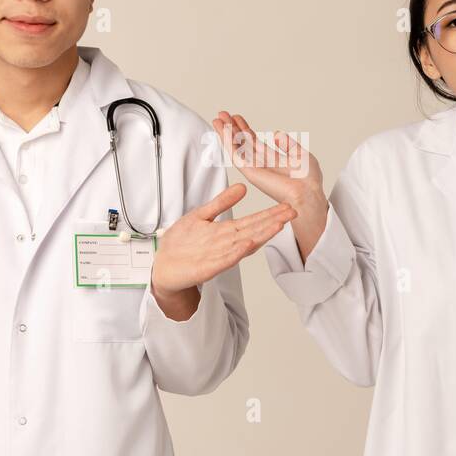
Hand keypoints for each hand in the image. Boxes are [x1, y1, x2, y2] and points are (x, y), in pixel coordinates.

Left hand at [149, 182, 296, 317]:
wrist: (163, 268)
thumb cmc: (181, 245)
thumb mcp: (201, 215)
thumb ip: (221, 202)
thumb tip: (242, 187)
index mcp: (226, 231)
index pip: (253, 221)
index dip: (270, 213)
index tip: (286, 206)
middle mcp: (226, 243)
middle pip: (254, 230)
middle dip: (273, 221)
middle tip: (292, 212)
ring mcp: (218, 255)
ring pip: (244, 243)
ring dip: (261, 234)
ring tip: (278, 224)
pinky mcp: (207, 267)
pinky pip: (224, 259)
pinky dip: (237, 252)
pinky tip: (248, 244)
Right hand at [211, 111, 328, 262]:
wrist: (308, 192)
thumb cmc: (308, 180)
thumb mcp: (299, 153)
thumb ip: (287, 143)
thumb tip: (277, 134)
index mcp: (271, 159)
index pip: (253, 141)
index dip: (244, 128)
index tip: (236, 117)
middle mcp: (260, 163)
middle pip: (241, 143)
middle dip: (231, 128)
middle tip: (222, 114)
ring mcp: (254, 167)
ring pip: (235, 148)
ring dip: (225, 133)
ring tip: (218, 119)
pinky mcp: (250, 172)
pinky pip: (236, 154)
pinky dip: (228, 142)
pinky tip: (224, 130)